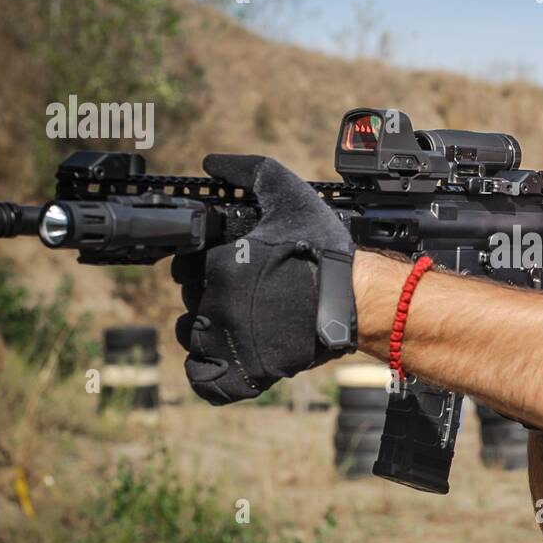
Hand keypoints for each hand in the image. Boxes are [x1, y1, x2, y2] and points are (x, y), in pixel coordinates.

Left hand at [172, 154, 355, 403]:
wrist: (356, 301)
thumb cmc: (324, 251)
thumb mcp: (289, 195)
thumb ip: (249, 172)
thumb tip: (213, 163)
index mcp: (215, 263)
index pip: (186, 265)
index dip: (204, 264)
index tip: (230, 265)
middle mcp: (211, 303)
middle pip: (191, 300)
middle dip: (210, 295)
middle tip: (247, 292)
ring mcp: (225, 341)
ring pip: (194, 338)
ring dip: (210, 331)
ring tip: (245, 321)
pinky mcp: (243, 372)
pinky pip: (207, 379)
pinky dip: (212, 371)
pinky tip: (230, 356)